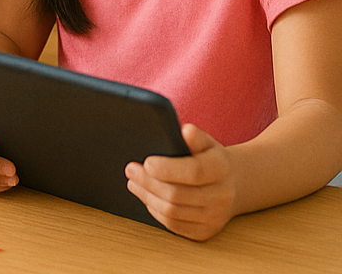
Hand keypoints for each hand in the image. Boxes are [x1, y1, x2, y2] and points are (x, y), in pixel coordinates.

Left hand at [126, 123, 236, 239]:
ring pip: (172, 211)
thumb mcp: (206, 143)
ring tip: (133, 182)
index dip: (167, 169)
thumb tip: (186, 131)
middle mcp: (222, 195)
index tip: (146, 162)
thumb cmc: (209, 159)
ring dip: (147, 196)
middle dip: (148, 182)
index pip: (194, 172)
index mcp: (221, 169)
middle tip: (130, 170)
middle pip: (177, 194)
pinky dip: (156, 211)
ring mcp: (215, 216)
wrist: (232, 185)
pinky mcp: (206, 231)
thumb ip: (196, 137)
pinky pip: (174, 225)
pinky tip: (147, 197)